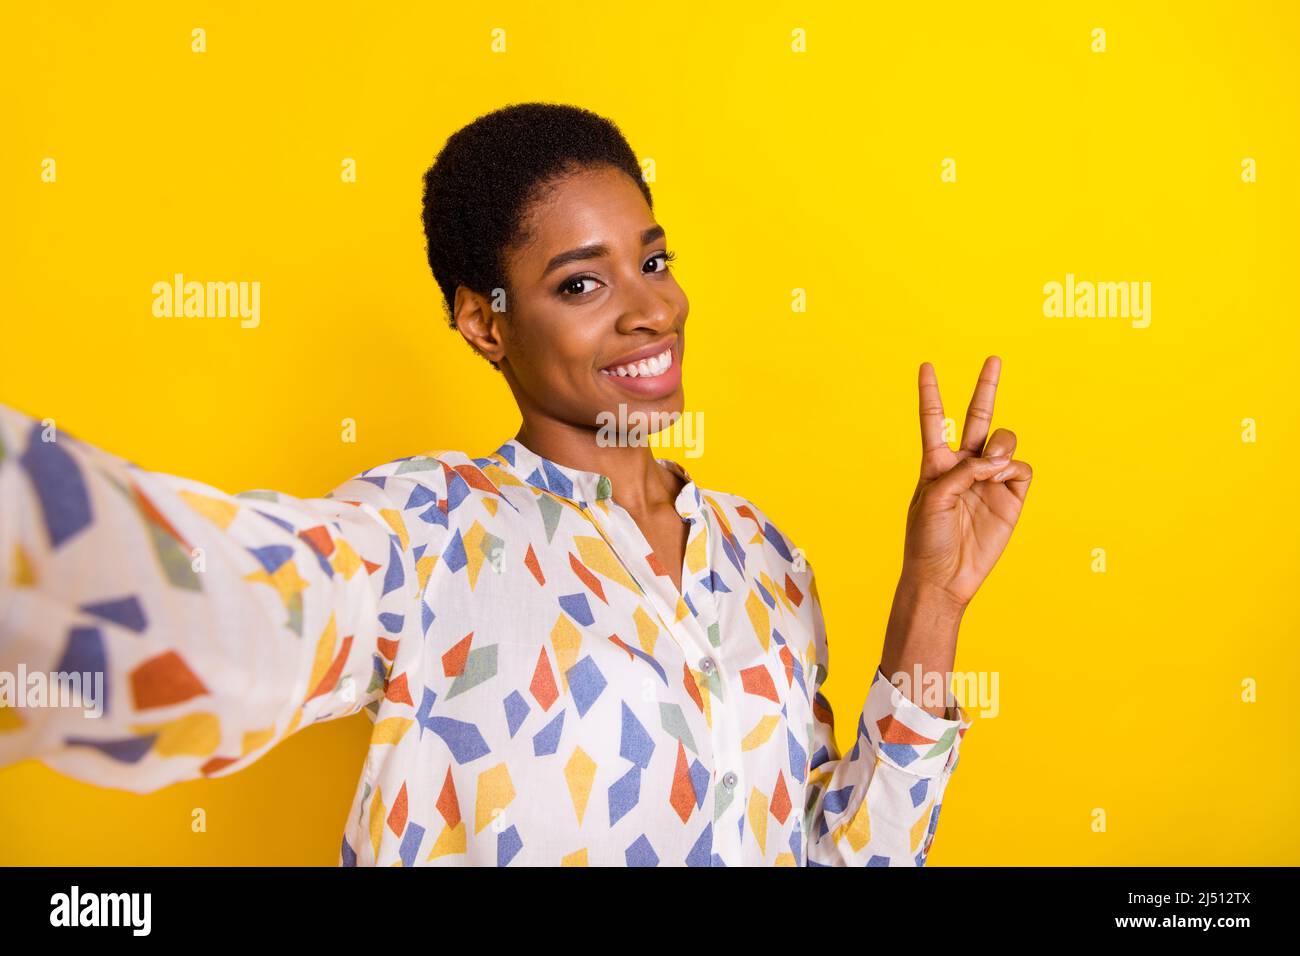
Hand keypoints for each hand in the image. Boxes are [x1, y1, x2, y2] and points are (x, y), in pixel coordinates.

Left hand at [900, 355, 1031, 608]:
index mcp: (936, 463)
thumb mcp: (933, 498)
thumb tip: (997, 461)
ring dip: (1001, 446)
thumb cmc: (927, 539)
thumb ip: (962, 471)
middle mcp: (964, 466)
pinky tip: (1000, 480)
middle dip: (987, 387)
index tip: (926, 365)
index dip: (931, 393)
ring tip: (992, 466)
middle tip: (993, 358)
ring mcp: (990, 480)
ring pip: (1004, 441)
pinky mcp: (1011, 497)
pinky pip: (1020, 468)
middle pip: (978, 417)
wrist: (945, 576)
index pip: (934, 420)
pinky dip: (1011, 468)